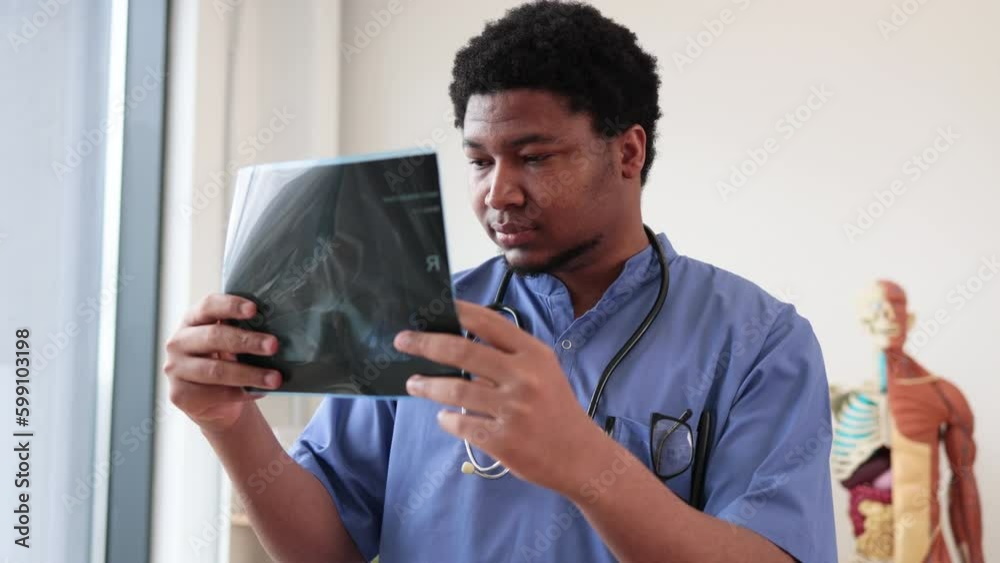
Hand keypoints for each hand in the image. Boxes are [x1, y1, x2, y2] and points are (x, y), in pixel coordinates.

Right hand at [163, 293, 282, 434]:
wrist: (211, 400)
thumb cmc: (225, 361)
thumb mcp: (231, 342)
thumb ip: (243, 331)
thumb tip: (275, 333)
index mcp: (192, 319)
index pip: (209, 306)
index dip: (231, 306)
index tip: (254, 309)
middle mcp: (178, 341)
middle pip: (214, 337)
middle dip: (248, 341)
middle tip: (274, 345)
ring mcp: (175, 368)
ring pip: (216, 370)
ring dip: (250, 374)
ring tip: (275, 378)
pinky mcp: (179, 394)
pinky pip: (215, 394)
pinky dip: (242, 393)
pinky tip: (261, 392)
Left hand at [394, 300, 606, 493]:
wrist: (580, 456)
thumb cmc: (555, 408)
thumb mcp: (542, 370)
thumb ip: (507, 355)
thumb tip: (455, 341)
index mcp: (534, 354)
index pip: (488, 322)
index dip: (455, 312)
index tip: (428, 309)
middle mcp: (524, 377)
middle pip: (462, 352)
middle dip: (425, 344)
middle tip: (402, 341)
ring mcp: (513, 410)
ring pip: (454, 390)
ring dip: (427, 385)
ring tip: (413, 383)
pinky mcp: (503, 439)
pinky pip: (461, 424)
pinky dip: (446, 419)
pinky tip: (444, 417)